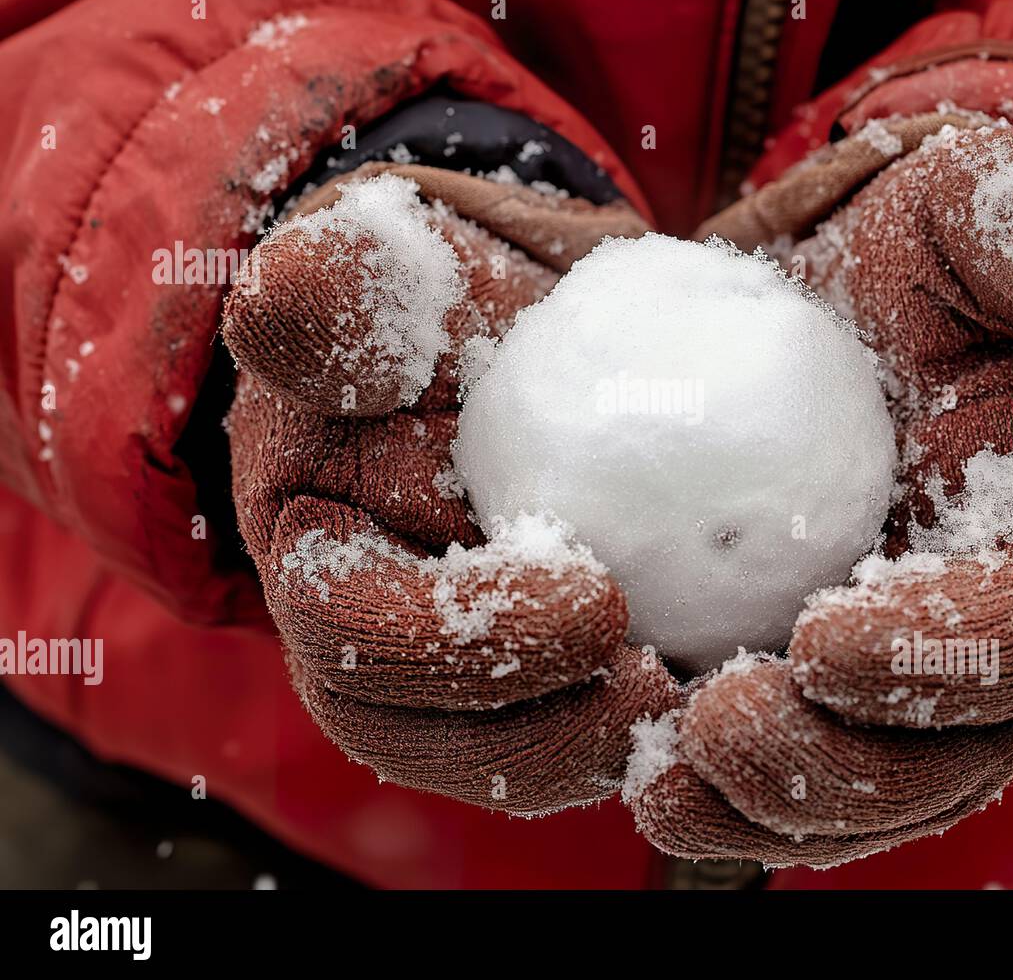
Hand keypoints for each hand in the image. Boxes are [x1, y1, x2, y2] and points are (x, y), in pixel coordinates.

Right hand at [224, 163, 679, 814]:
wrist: (505, 332)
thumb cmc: (447, 297)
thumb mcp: (394, 270)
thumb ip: (336, 289)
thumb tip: (278, 296)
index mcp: (319, 545)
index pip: (351, 624)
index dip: (458, 635)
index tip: (595, 593)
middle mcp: (367, 632)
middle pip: (419, 732)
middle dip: (538, 730)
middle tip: (657, 683)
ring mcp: (443, 670)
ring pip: (493, 759)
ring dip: (591, 752)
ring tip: (690, 704)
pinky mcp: (523, 679)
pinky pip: (565, 739)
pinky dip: (637, 742)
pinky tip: (718, 701)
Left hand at [627, 113, 1012, 863]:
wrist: (843, 308)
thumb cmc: (916, 263)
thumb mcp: (966, 215)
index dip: (947, 652)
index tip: (823, 635)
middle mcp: (990, 631)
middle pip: (950, 754)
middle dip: (841, 763)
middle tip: (719, 722)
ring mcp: (899, 674)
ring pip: (861, 790)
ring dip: (765, 804)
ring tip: (661, 774)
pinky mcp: (810, 681)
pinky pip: (781, 771)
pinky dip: (715, 789)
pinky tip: (633, 767)